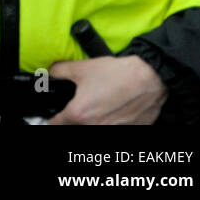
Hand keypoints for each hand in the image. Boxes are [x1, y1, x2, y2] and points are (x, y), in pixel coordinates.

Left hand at [47, 56, 166, 124]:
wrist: (149, 78)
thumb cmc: (116, 74)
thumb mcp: (81, 68)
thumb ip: (59, 72)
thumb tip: (50, 74)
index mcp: (79, 114)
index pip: (55, 124)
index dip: (53, 117)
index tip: (55, 113)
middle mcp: (95, 127)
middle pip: (75, 127)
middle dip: (74, 118)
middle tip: (80, 106)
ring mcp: (113, 132)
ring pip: (95, 129)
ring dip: (93, 121)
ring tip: (100, 106)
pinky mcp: (130, 131)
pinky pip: (115, 129)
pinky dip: (112, 122)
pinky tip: (115, 110)